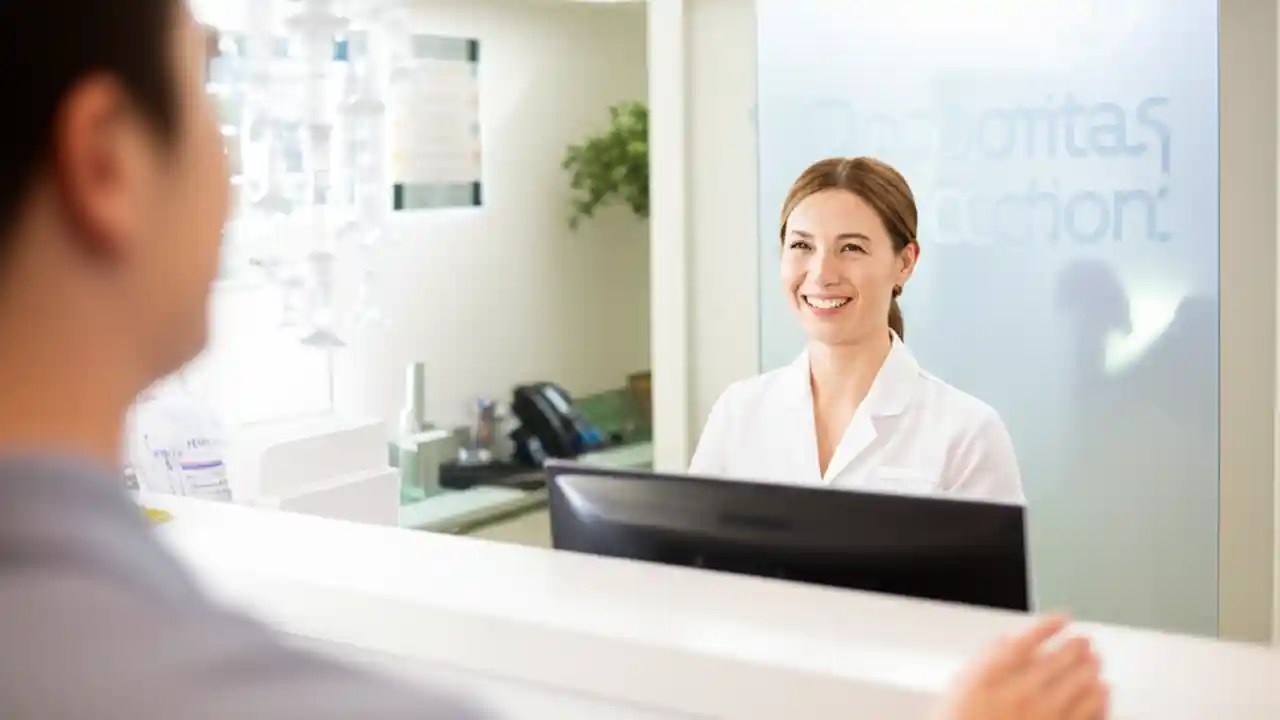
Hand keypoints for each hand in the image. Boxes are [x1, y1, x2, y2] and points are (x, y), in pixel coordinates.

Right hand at [933, 615, 1108, 719]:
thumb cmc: (965, 718)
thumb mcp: (962, 684)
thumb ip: (986, 658)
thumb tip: (1006, 641)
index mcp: (996, 675)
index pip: (1029, 640)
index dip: (1049, 626)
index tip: (1062, 617)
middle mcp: (1022, 691)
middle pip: (1060, 660)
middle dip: (1076, 645)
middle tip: (1084, 640)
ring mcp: (1043, 713)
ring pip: (1079, 683)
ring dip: (1090, 667)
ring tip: (1095, 660)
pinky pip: (1088, 711)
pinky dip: (1099, 697)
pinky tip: (1101, 690)